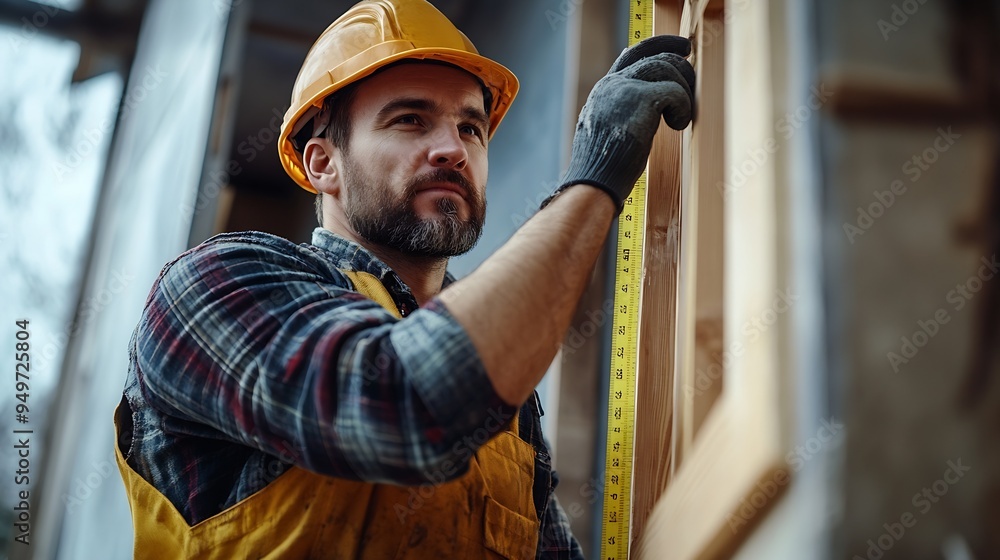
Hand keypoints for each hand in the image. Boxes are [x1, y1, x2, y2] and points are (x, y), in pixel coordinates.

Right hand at [545, 35, 694, 210]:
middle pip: (655, 55)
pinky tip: (677, 125)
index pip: (633, 54)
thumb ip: (623, 111)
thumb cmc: (605, 167)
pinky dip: (684, 108)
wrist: (595, 180)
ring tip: (679, 118)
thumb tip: (650, 103)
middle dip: (681, 66)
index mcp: (605, 90)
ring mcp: (624, 88)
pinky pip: (676, 91)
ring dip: (683, 92)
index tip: (682, 48)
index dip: (660, 45)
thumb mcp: (609, 131)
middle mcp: (612, 83)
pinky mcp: (640, 99)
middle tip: (694, 85)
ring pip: (667, 68)